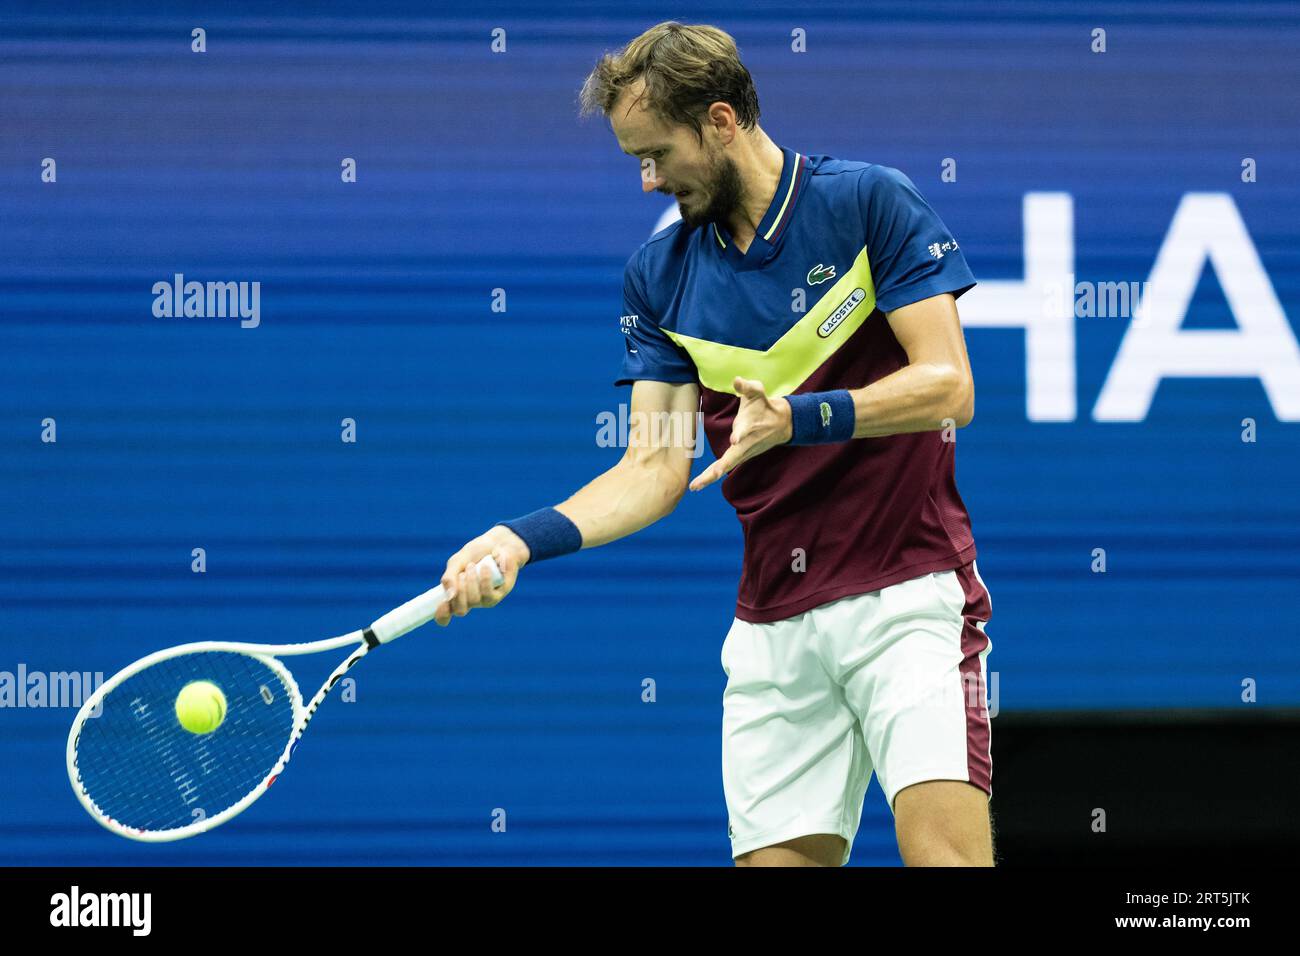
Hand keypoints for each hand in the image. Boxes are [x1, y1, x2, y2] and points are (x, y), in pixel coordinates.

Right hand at [433, 525, 528, 625]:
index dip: (442, 615)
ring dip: (471, 582)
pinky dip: (484, 580)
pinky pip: (488, 594)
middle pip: (460, 610)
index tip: (441, 604)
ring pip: (473, 601)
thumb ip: (449, 577)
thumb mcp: (457, 562)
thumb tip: (449, 596)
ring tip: (472, 566)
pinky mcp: (499, 595)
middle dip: (459, 591)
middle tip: (462, 573)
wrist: (497, 543)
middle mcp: (469, 601)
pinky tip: (485, 568)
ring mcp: (485, 600)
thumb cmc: (475, 554)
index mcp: (455, 595)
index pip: (445, 615)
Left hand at [688, 376, 792, 491]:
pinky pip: (723, 467)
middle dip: (721, 467)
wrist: (781, 424)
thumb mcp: (758, 392)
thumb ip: (747, 387)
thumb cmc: (764, 405)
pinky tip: (697, 485)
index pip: (745, 430)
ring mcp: (743, 453)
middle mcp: (746, 443)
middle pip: (732, 458)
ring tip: (695, 486)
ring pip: (726, 466)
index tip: (735, 439)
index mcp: (750, 427)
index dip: (740, 434)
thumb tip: (737, 380)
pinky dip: (710, 476)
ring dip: (710, 477)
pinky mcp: (740, 457)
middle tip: (711, 475)